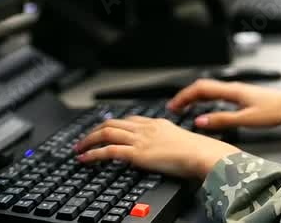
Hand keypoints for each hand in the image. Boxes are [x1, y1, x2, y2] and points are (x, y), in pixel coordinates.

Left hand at [73, 116, 239, 179]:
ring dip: (89, 140)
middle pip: (113, 122)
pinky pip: (108, 150)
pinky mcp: (136, 153)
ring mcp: (140, 139)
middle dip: (95, 130)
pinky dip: (93, 154)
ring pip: (106, 133)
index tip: (104, 130)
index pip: (129, 120)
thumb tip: (167, 150)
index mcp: (157, 124)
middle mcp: (146, 128)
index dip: (113, 124)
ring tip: (79, 149)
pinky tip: (85, 159)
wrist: (201, 153)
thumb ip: (170, 142)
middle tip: (84, 140)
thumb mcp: (182, 141)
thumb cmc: (198, 151)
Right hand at [167, 79, 280, 130]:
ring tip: (185, 108)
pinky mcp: (243, 96)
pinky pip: (218, 94)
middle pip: (203, 87)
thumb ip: (223, 120)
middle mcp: (233, 88)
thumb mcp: (247, 119)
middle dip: (186, 96)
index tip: (173, 106)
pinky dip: (206, 100)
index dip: (184, 96)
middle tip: (174, 107)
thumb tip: (201, 122)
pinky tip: (207, 108)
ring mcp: (238, 91)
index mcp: (232, 91)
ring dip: (195, 97)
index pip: (201, 88)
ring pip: (211, 90)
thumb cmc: (276, 110)